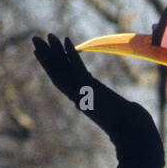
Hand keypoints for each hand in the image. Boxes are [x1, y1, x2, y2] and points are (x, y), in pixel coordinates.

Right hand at [31, 33, 163, 165]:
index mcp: (81, 100)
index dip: (50, 66)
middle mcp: (78, 96)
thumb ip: (115, 110)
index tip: (41, 54)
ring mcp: (83, 92)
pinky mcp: (91, 88)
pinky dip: (71, 54)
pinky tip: (66, 39)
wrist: (132, 132)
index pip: (60, 80)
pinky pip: (78, 68)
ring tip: (47, 35)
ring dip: (54, 51)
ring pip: (64, 68)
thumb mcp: (116, 113)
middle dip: (46, 55)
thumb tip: (126, 108)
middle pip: (57, 72)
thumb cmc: (127, 126)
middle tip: (35, 39)